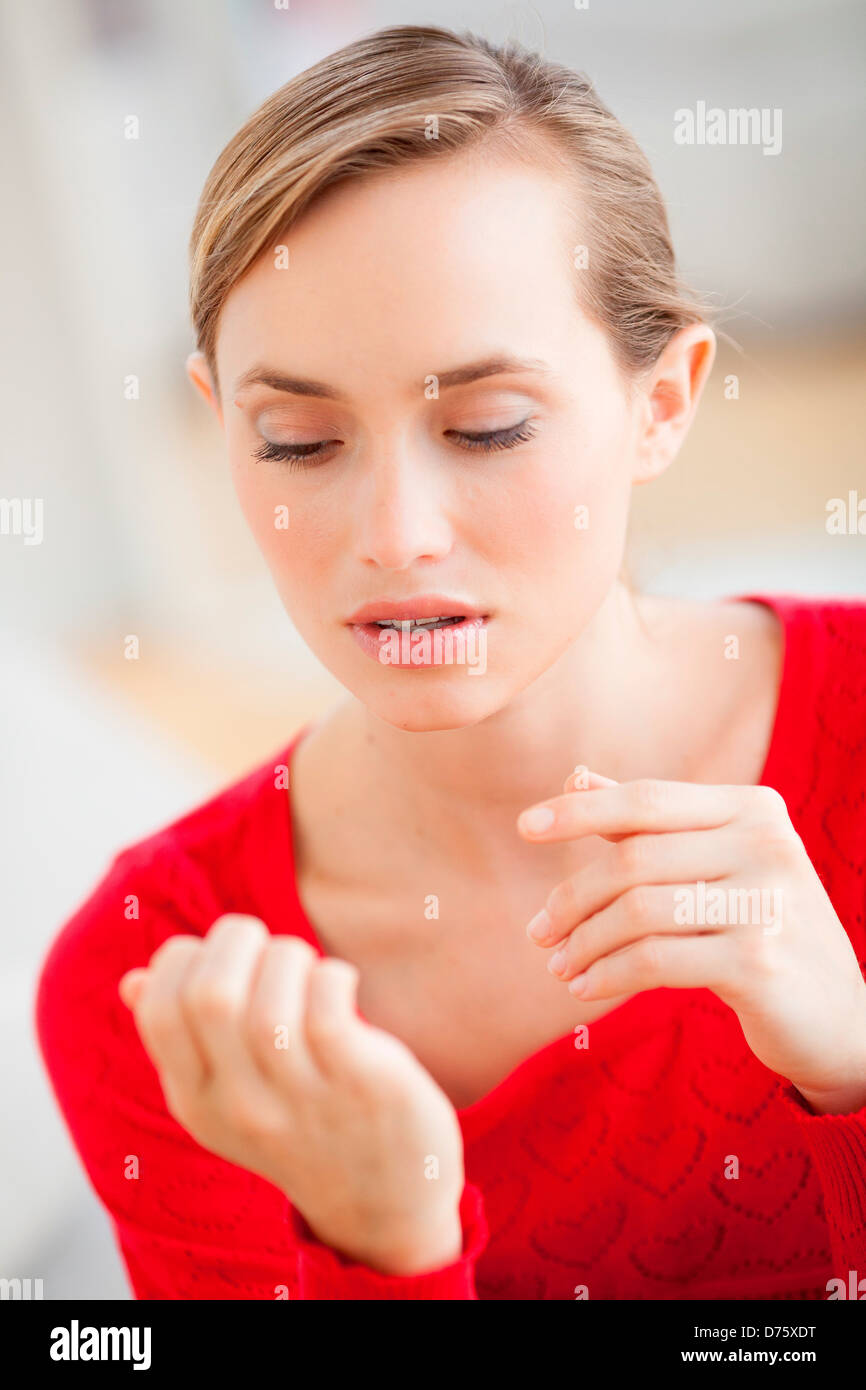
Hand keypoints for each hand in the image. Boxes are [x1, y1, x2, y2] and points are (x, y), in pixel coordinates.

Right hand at [119, 915, 464, 1274]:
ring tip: (305, 965)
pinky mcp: (361, 1084)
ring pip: (271, 1004)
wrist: (383, 1197)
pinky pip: (329, 1010)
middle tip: (264, 945)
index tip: (219, 955)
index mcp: (196, 1101)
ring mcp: (302, 1099)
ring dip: (288, 956)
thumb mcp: (226, 1095)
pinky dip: (331, 975)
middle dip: (236, 940)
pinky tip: (339, 983)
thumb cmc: (300, 1121)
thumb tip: (134, 981)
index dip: (181, 957)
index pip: (159, 1010)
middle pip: (210, 996)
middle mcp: (241, 1107)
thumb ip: (183, 1040)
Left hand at [518, 773, 865, 1112]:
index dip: (580, 811)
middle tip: (539, 933)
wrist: (843, 1019)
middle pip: (633, 859)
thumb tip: (576, 777)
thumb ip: (653, 825)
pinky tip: (586, 988)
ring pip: (638, 911)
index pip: (647, 800)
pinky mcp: (759, 964)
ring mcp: (766, 903)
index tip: (525, 828)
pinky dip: (609, 974)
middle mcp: (766, 845)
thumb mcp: (720, 865)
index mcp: (754, 809)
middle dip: (572, 898)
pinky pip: (655, 961)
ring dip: (584, 942)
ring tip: (560, 966)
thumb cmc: (764, 930)